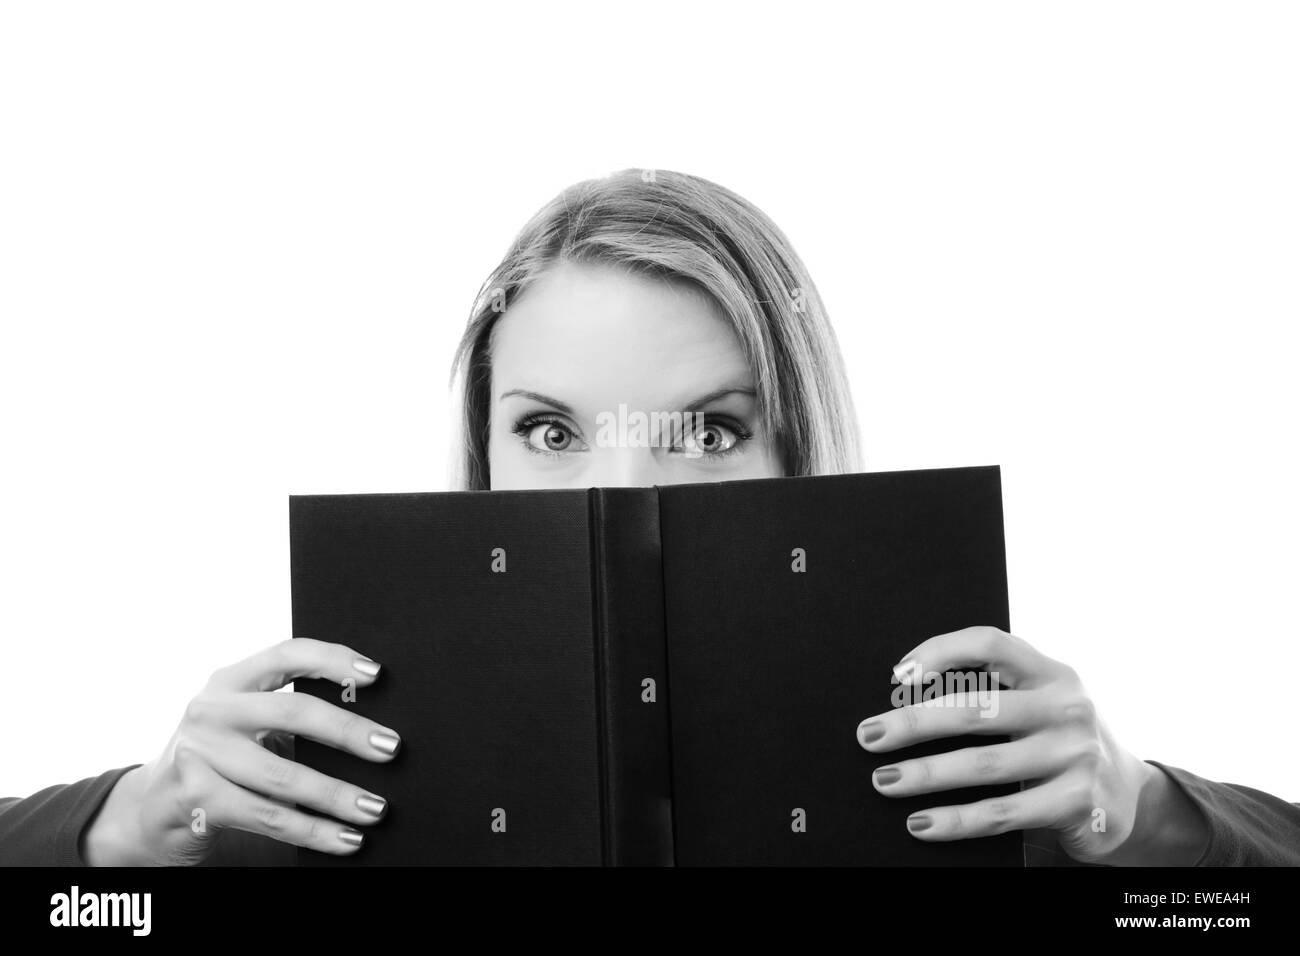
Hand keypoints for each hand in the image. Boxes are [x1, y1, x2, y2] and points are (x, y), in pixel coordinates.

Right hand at [82, 639, 400, 865]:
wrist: (149, 809)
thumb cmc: (220, 759)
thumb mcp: (247, 724)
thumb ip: (290, 715)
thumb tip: (370, 728)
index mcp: (231, 680)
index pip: (287, 654)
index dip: (334, 659)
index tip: (376, 675)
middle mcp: (211, 709)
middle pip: (292, 711)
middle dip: (349, 731)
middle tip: (391, 748)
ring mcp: (199, 754)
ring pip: (283, 775)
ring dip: (337, 795)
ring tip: (376, 807)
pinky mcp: (196, 798)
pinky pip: (268, 816)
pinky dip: (313, 830)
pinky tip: (346, 838)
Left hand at [856, 625, 1209, 864]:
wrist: (1128, 798)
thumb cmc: (1057, 741)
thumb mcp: (1039, 703)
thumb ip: (992, 692)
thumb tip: (902, 699)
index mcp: (1050, 672)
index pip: (990, 643)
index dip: (940, 651)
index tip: (898, 674)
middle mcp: (1066, 707)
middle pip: (975, 709)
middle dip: (913, 722)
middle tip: (868, 735)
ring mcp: (1074, 755)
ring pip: (982, 764)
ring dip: (925, 774)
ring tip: (884, 779)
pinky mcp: (1076, 801)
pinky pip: (1001, 812)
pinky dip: (955, 820)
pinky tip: (921, 823)